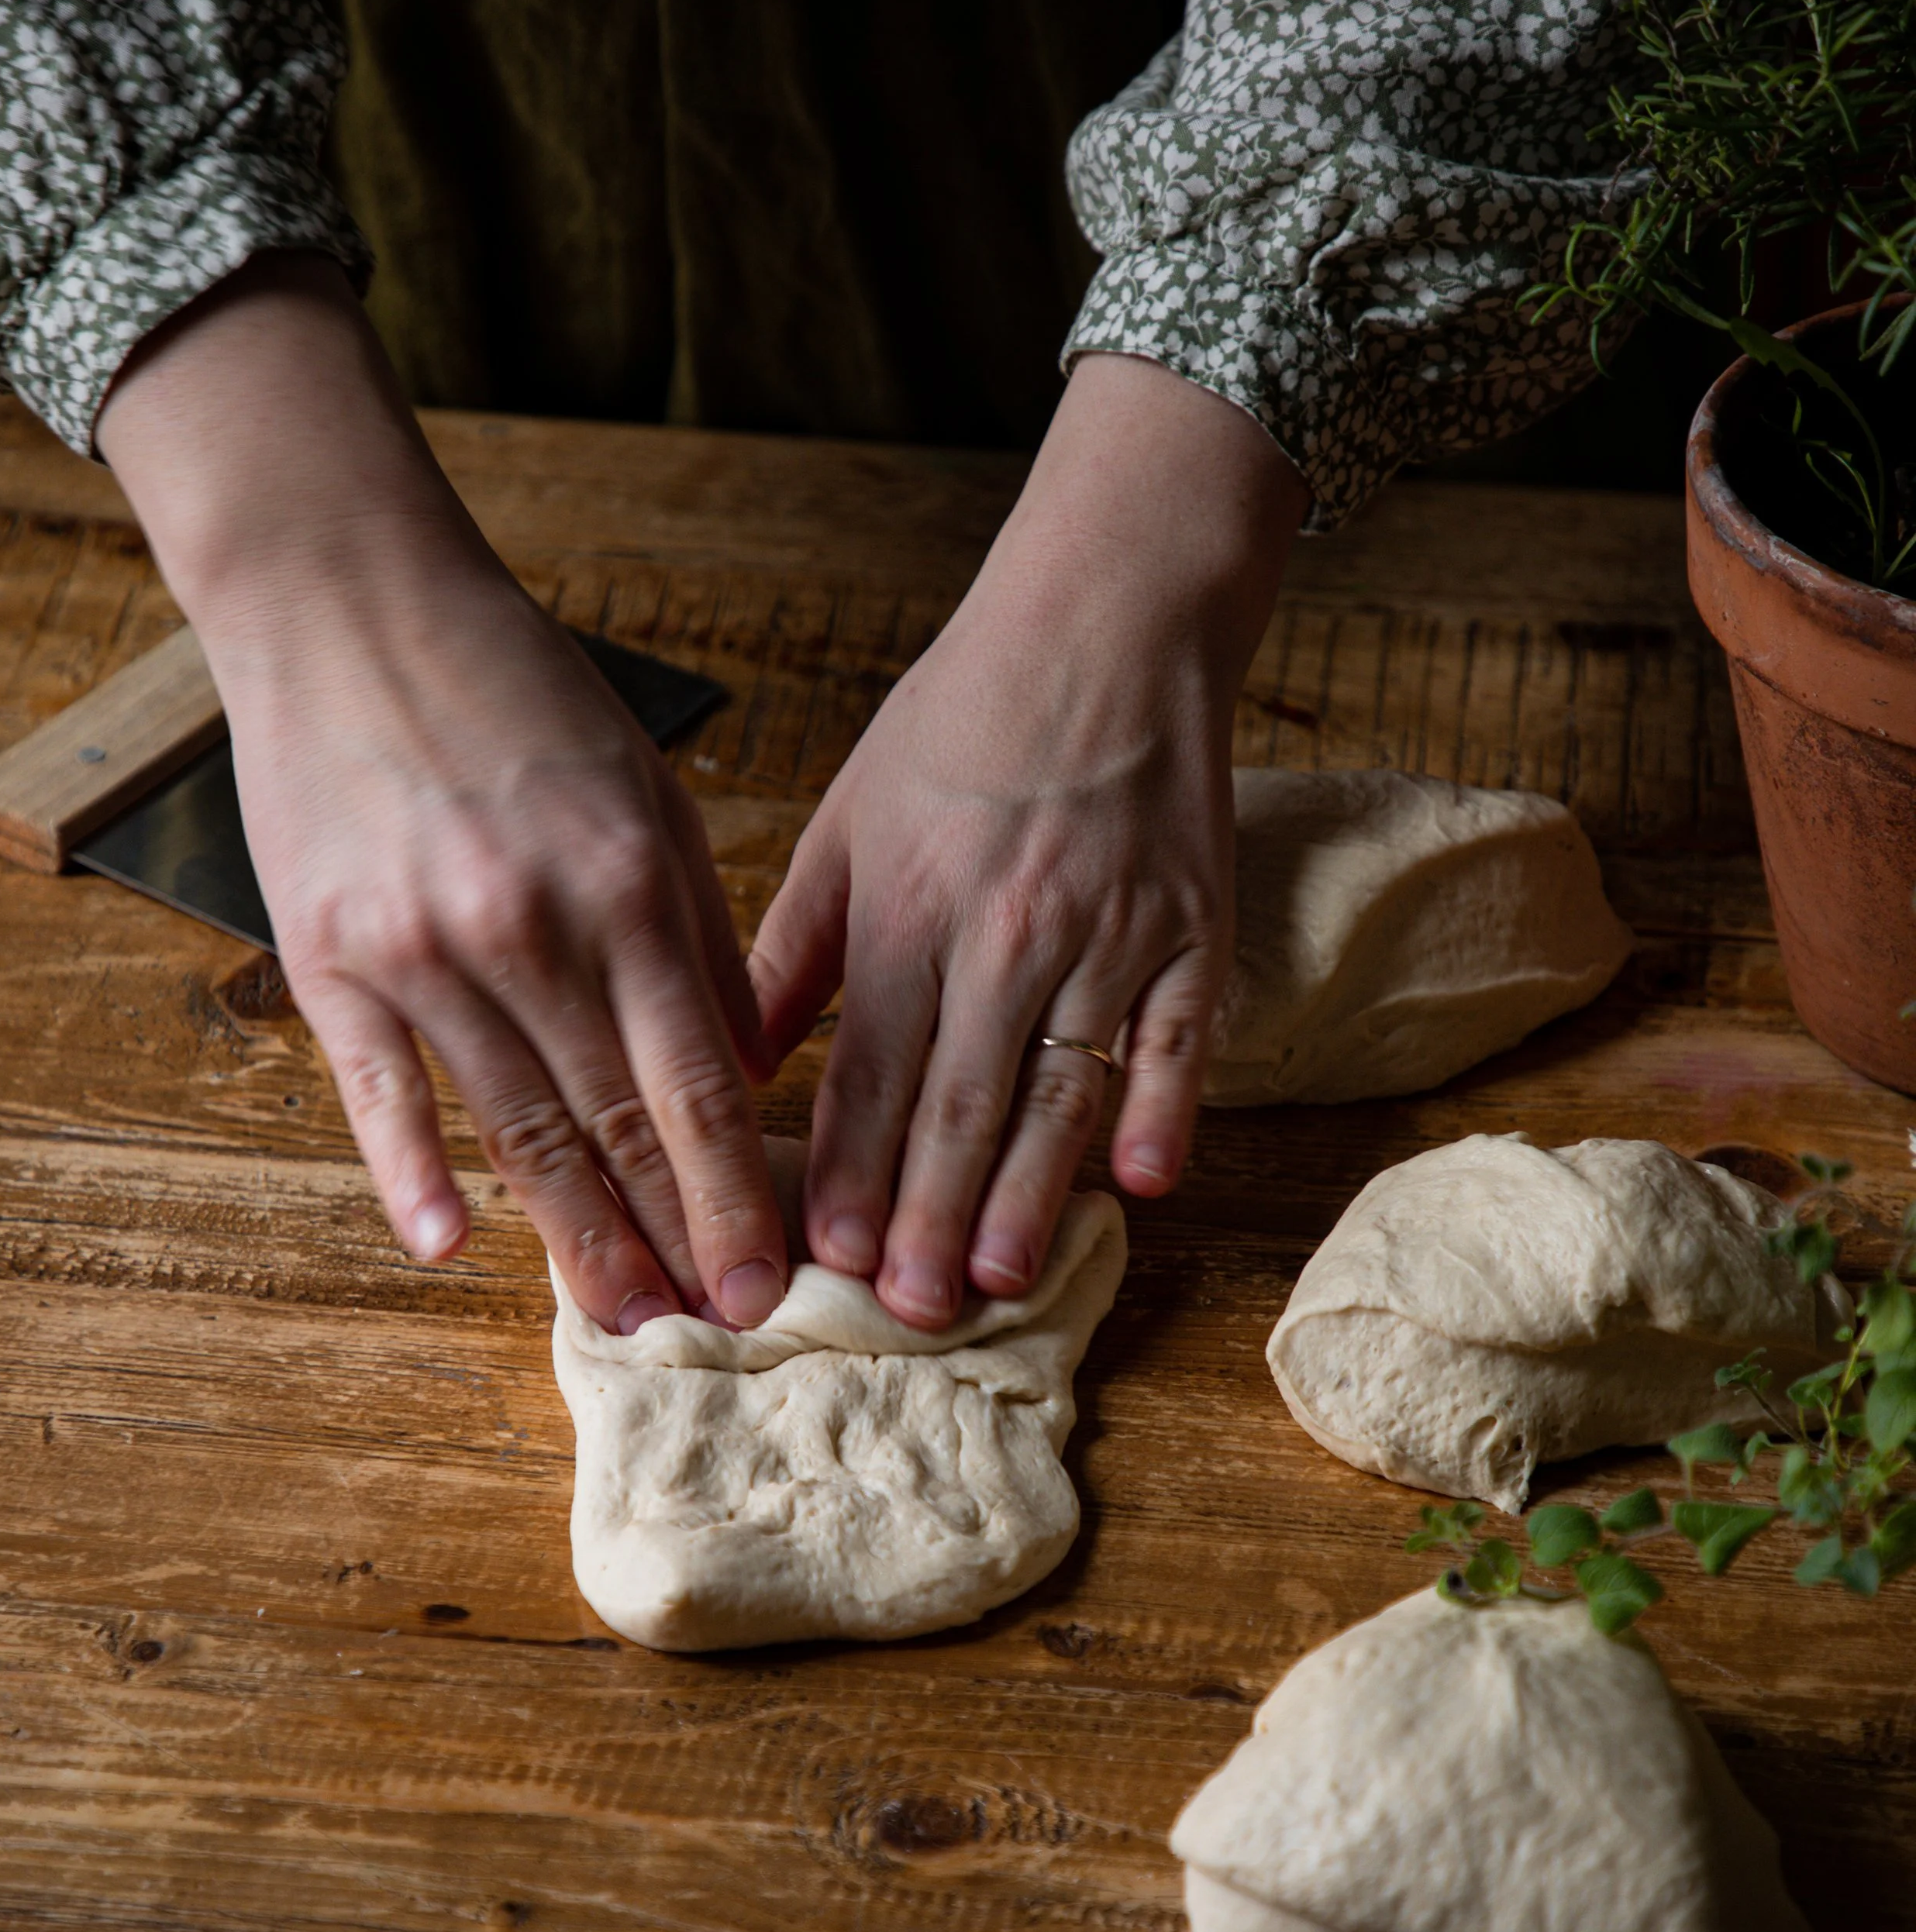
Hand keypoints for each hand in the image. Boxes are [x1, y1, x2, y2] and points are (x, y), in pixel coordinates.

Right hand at [98, 257, 787, 1331]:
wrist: (350, 602)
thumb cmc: (517, 693)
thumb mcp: (643, 792)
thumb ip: (693, 933)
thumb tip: (745, 1070)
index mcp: (623, 883)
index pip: (697, 1079)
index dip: (735, 1190)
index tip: (771, 1275)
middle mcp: (527, 926)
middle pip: (613, 1123)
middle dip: (674, 1236)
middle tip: (717, 1324)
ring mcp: (419, 947)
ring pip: (512, 1126)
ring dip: (572, 1235)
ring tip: (621, 1314)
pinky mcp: (328, 955)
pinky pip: (377, 1088)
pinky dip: (413, 1172)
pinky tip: (450, 1247)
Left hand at [750, 352, 1305, 1327]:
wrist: (1107, 621)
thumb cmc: (963, 720)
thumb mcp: (849, 819)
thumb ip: (793, 948)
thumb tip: (735, 1061)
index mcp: (910, 908)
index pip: (870, 1068)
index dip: (849, 1169)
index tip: (827, 1257)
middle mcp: (1006, 931)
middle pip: (961, 1100)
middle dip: (926, 1215)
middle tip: (906, 1311)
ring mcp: (1111, 934)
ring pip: (1062, 1089)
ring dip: (1027, 1193)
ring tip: (996, 1279)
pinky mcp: (1196, 927)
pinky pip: (1181, 1037)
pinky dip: (1165, 1109)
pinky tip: (1144, 1184)